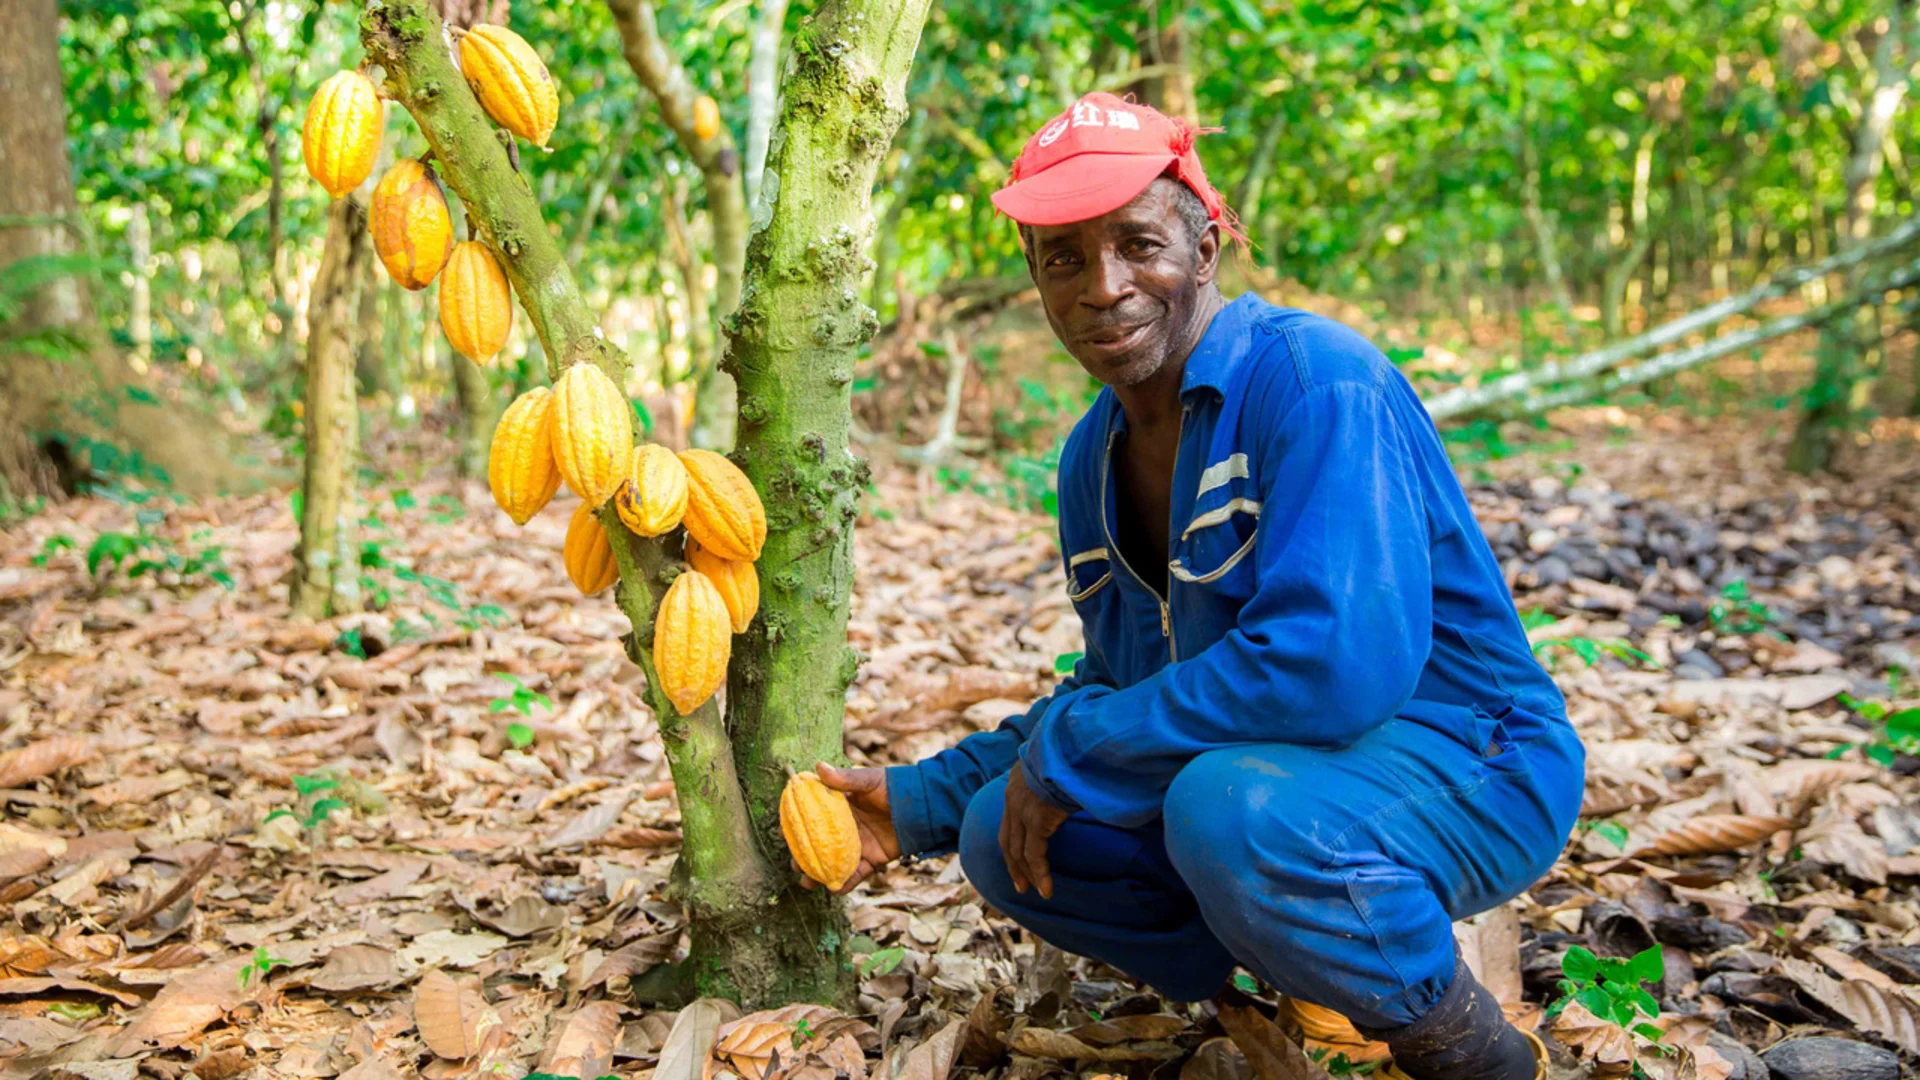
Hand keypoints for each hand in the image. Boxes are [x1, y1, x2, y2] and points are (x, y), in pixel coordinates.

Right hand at [793, 762, 901, 894]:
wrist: (924, 807)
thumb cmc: (894, 788)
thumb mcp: (869, 781)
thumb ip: (846, 778)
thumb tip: (819, 767)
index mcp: (840, 808)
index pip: (813, 819)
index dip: (798, 828)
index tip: (786, 836)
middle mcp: (845, 828)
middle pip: (819, 845)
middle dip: (805, 857)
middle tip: (795, 865)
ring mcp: (857, 845)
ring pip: (833, 863)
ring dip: (819, 874)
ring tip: (807, 882)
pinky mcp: (872, 860)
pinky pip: (855, 875)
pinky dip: (844, 884)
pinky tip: (833, 889)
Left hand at [1000, 762, 1068, 898]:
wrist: (1070, 742)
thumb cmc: (1071, 749)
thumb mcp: (1056, 761)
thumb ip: (1056, 775)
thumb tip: (1073, 781)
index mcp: (1016, 782)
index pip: (1009, 818)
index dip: (1012, 840)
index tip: (1017, 856)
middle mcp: (1013, 797)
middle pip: (1007, 839)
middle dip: (1013, 864)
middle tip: (1020, 884)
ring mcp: (1022, 810)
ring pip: (1018, 851)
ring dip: (1026, 874)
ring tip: (1036, 891)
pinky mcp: (1036, 820)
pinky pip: (1034, 854)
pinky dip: (1039, 874)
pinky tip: (1046, 890)